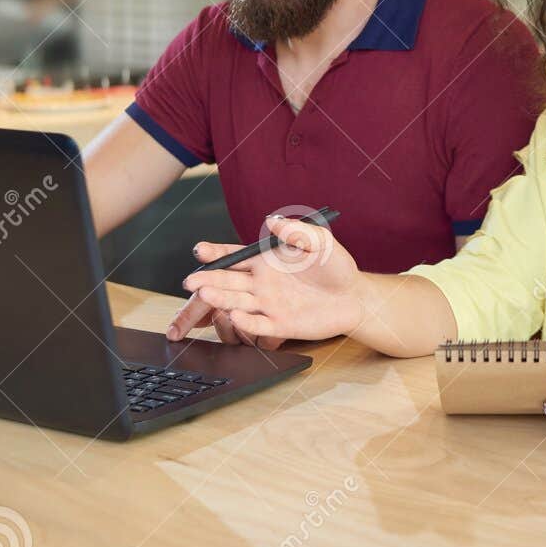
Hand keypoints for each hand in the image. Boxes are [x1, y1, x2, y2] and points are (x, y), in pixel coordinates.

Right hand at [181, 216, 363, 344]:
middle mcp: (260, 284)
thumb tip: (272, 220)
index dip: (215, 254)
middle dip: (207, 281)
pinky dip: (246, 322)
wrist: (355, 296)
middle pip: (227, 282)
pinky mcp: (279, 326)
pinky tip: (235, 315)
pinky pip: (258, 325)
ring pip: (237, 302)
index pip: (233, 257)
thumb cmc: (336, 266)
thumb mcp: (320, 242)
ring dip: (220, 299)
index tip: (200, 251)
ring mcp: (268, 305)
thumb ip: (297, 231)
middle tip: (191, 281)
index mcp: (264, 261)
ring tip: (204, 294)